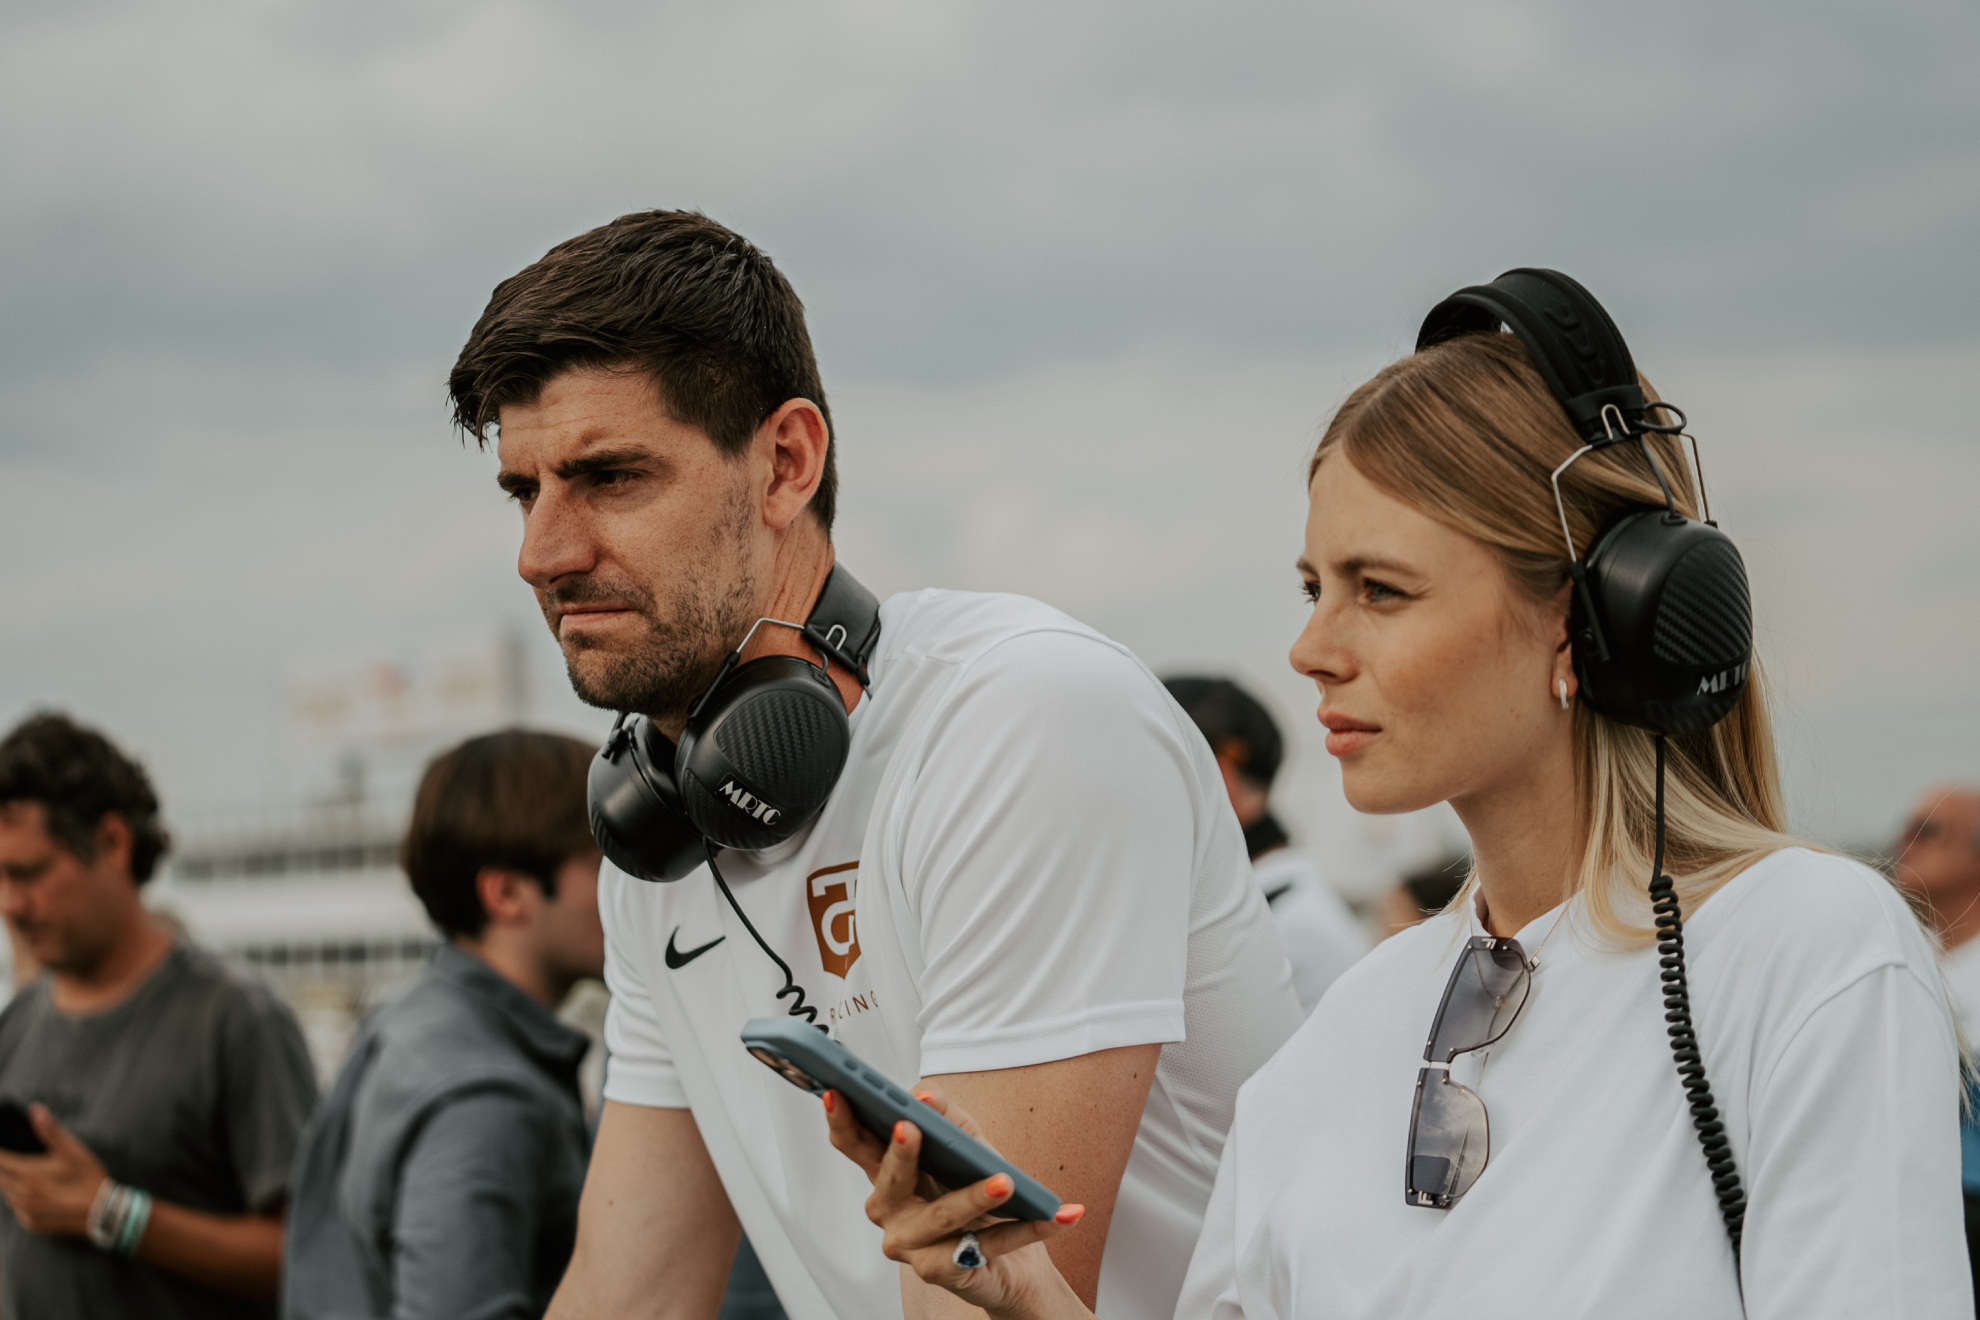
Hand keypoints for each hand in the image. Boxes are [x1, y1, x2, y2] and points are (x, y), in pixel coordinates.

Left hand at [0, 1105, 109, 1237]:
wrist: (103, 1212)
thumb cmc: (89, 1178)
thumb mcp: (73, 1151)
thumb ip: (50, 1131)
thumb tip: (35, 1110)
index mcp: (29, 1175)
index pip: (0, 1159)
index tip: (0, 1143)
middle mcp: (21, 1196)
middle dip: (3, 1164)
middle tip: (9, 1156)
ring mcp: (25, 1212)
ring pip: (6, 1192)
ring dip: (9, 1181)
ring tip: (24, 1171)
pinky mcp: (31, 1223)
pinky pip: (17, 1207)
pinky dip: (20, 1197)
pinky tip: (36, 1191)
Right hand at [823, 1084, 1092, 1319]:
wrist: (1017, 1256)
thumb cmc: (982, 1191)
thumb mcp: (969, 1143)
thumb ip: (947, 1116)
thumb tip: (924, 1094)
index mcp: (887, 1173)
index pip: (855, 1143)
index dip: (841, 1119)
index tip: (837, 1091)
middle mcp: (888, 1210)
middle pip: (890, 1180)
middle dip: (900, 1154)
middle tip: (910, 1127)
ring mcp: (908, 1244)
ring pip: (941, 1214)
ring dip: (975, 1197)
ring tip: (1005, 1182)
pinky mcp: (938, 1272)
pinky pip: (986, 1244)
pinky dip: (1025, 1229)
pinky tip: (1058, 1214)